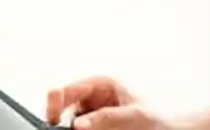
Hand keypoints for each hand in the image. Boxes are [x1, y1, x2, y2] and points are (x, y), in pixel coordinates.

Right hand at [45, 76, 178, 129]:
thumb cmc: (156, 119)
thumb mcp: (133, 116)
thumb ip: (106, 118)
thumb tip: (78, 124)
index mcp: (103, 84)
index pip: (71, 88)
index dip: (56, 101)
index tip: (52, 117)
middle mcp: (95, 96)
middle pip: (64, 104)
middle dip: (59, 116)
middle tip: (55, 127)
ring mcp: (93, 112)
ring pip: (69, 119)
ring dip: (67, 126)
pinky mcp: (94, 126)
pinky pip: (80, 127)